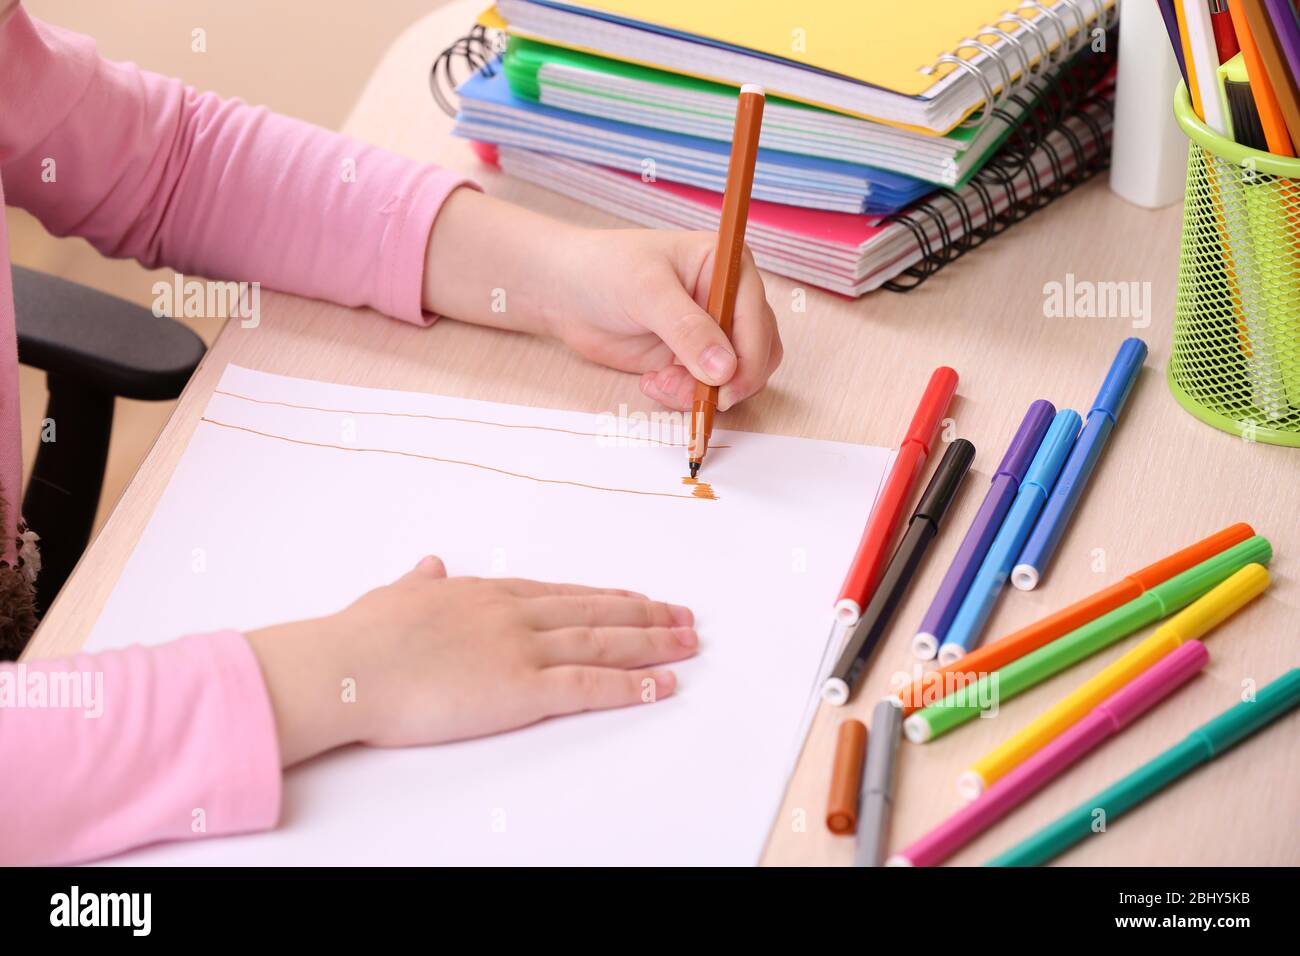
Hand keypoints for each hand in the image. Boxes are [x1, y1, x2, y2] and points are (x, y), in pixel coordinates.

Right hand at [245, 556, 697, 765]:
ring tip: (689, 642)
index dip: (603, 596)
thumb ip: (420, 584)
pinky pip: (588, 685)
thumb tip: (429, 565)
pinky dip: (630, 685)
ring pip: (603, 641)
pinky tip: (662, 685)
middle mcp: (513, 613)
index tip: (634, 596)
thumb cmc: (360, 636)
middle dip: (644, 613)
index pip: (559, 593)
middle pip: (594, 610)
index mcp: (485, 592)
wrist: (345, 665)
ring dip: (652, 642)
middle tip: (683, 616)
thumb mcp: (394, 597)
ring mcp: (521, 648)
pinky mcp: (521, 688)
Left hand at [550, 228, 782, 412]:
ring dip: (703, 392)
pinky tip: (652, 381)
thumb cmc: (605, 271)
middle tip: (694, 396)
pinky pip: (707, 389)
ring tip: (660, 382)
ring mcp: (712, 331)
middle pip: (758, 352)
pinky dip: (686, 396)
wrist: (565, 293)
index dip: (747, 356)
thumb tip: (725, 368)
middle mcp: (728, 298)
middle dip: (728, 381)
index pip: (757, 318)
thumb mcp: (647, 292)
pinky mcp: (692, 359)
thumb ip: (687, 329)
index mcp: (729, 265)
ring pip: (737, 377)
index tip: (724, 385)